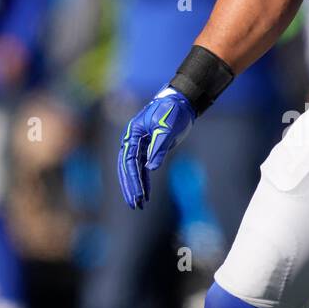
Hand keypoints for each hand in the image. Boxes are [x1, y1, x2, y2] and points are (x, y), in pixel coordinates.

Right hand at [117, 86, 194, 209]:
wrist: (181, 103)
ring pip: (134, 170)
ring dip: (136, 186)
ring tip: (138, 204)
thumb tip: (151, 168)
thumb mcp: (167, 129)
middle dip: (130, 187)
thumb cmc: (173, 112)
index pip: (129, 160)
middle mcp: (132, 140)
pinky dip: (144, 181)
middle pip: (127, 168)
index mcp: (132, 133)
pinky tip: (146, 194)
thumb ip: (158, 148)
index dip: (132, 179)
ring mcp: (140, 146)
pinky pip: (143, 169)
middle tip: (134, 204)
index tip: (137, 194)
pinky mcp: (149, 150)